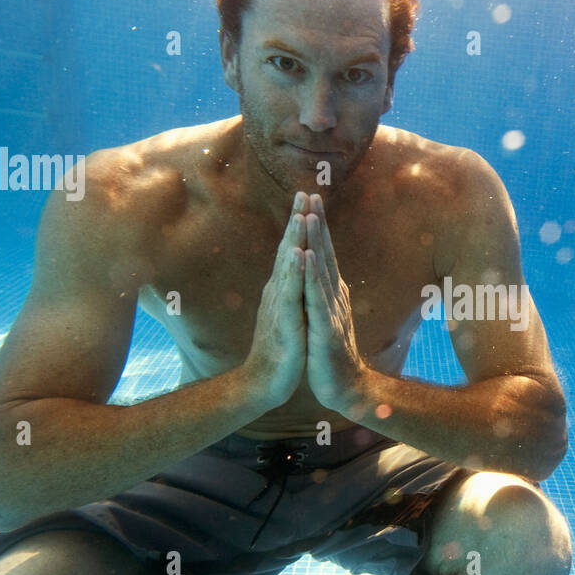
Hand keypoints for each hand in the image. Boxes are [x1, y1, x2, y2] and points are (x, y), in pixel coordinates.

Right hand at [238, 192, 307, 410]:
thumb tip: (294, 268)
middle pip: (288, 250)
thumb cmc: (280, 348)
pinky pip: (291, 294)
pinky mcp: (285, 323)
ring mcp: (280, 306)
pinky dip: (294, 273)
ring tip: (301, 215)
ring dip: (294, 241)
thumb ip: (291, 288)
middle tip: (304, 193)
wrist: (266, 381)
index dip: (300, 225)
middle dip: (297, 221)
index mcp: (284, 289)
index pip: (293, 250)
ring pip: (288, 268)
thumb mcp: (290, 312)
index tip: (308, 198)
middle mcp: (279, 292)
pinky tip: (299, 256)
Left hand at [302, 193, 367, 413]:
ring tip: (309, 216)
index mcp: (331, 293)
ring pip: (322, 271)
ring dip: (316, 242)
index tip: (310, 199)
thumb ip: (324, 292)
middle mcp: (335, 296)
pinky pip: (316, 298)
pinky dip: (312, 276)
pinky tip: (307, 257)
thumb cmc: (330, 353)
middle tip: (311, 194)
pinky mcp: (326, 329)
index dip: (317, 227)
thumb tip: (322, 271)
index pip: (323, 254)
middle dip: (317, 223)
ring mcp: (332, 311)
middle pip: (325, 254)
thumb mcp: (325, 316)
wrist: (343, 387)